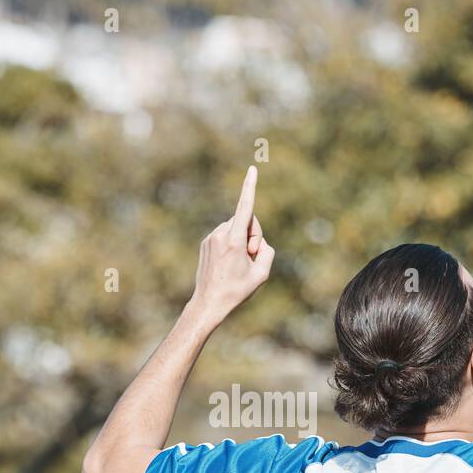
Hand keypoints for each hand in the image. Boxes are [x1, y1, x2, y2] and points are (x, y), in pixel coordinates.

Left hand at [189, 165, 275, 321]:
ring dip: (242, 241)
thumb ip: (267, 250)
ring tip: (237, 264)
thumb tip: (258, 241)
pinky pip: (225, 235)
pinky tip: (228, 263)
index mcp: (235, 240)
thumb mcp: (262, 273)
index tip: (252, 169)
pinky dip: (232, 244)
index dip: (250, 187)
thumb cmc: (236, 291)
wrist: (209, 303)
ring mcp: (211, 237)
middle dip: (253, 233)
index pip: (245, 207)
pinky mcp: (206, 242)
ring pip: (235, 228)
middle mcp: (220, 234)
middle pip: (245, 220)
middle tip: (251, 257)